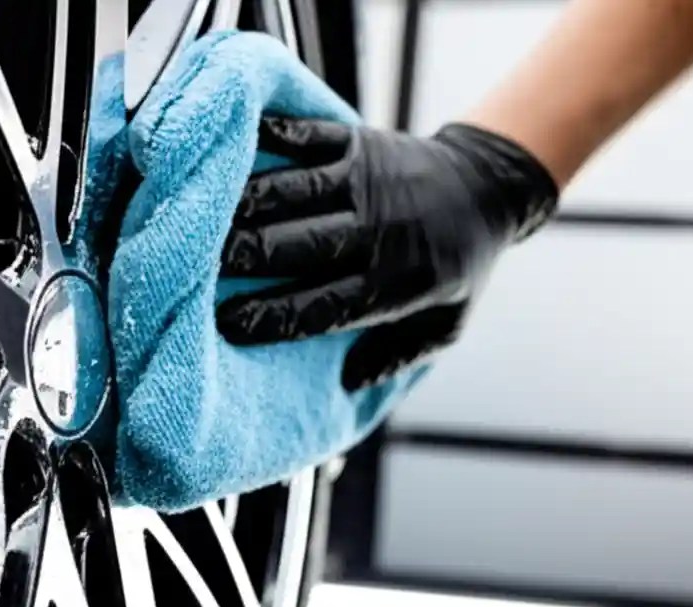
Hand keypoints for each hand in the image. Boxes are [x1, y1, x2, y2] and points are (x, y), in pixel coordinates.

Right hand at [216, 117, 558, 389]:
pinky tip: (242, 138)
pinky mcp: (360, 144)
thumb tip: (346, 385)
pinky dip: (276, 135)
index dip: (272, 317)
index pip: (323, 307)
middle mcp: (377, 233)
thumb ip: (395, 357)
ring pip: (298, 191)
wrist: (489, 186)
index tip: (226, 324)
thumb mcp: (445, 326)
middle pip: (302, 245)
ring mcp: (366, 184)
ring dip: (250, 199)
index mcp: (393, 285)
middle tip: (203, 263)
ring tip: (208, 210)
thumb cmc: (457, 265)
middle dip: (250, 254)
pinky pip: (312, 137)